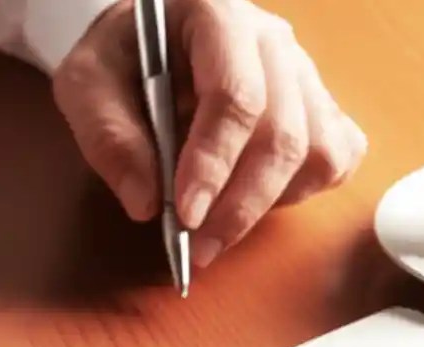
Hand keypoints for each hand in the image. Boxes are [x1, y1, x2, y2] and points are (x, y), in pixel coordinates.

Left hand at [53, 0, 366, 267]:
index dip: (213, 163)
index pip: (235, 96)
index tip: (185, 215)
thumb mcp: (86, 85)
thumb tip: (147, 203)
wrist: (147, 43)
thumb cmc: (122, 59)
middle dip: (241, 203)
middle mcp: (272, 40)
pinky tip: (259, 198)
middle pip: (283, 133)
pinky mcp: (319, 105)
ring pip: (318, 151)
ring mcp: (304, 73)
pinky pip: (337, 157)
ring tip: (222, 225)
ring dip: (271, 202)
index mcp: (216, 14)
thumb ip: (109, 138)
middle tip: (200, 247)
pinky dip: (304, 190)